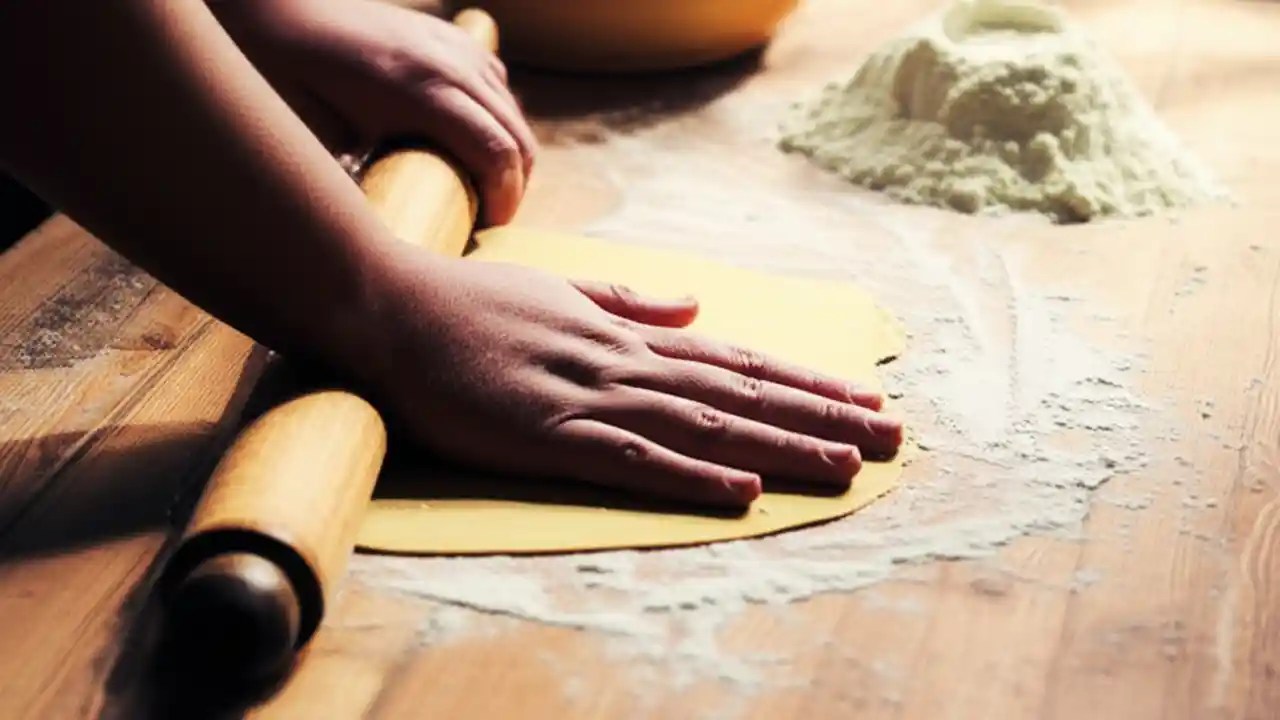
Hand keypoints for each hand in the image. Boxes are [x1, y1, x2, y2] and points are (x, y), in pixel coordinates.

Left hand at [211, 0, 535, 224]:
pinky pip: (495, 83)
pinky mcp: (448, 37)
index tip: (488, 227)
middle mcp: (450, 65)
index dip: (505, 199)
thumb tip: (396, 223)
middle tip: (489, 216)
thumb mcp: (327, 139)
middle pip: (517, 136)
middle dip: (514, 184)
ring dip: (509, 151)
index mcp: (423, 92)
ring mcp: (453, 46)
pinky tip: (473, 137)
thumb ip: (370, 179)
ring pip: (512, 110)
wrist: (278, 12)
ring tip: (483, 184)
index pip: (496, 153)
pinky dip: (497, 116)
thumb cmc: (291, 77)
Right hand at [355, 248, 903, 508]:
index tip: (862, 395)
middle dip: (821, 417)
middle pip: (741, 393)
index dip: (803, 381)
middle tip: (893, 438)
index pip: (735, 360)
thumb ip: (628, 299)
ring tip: (849, 466)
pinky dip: (691, 474)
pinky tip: (742, 490)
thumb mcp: (559, 289)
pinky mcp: (549, 437)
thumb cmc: (468, 302)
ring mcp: (590, 399)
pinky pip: (633, 460)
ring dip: (781, 445)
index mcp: (626, 336)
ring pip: (706, 425)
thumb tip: (692, 304)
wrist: (389, 304)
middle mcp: (625, 364)